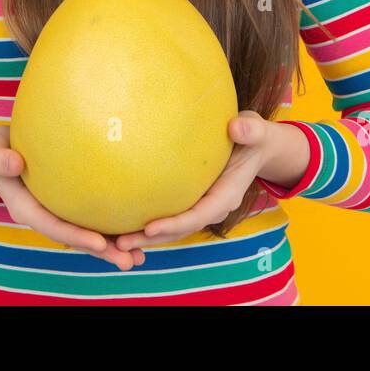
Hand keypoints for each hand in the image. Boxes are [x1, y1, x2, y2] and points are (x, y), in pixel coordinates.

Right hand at [0, 126, 146, 270]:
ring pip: (86, 233)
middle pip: (75, 238)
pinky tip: (135, 230)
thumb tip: (14, 163)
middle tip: (129, 260)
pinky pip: (91, 217)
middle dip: (102, 251)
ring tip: (139, 256)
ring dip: (112, 246)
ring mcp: (57, 212)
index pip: (54, 226)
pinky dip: (111, 226)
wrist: (1, 150)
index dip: (76, 236)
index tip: (100, 242)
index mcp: (26, 209)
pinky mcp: (68, 204)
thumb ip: (0, 158)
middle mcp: (45, 216)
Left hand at [113, 110, 277, 251]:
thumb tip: (237, 127)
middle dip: (151, 239)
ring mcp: (202, 207)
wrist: (255, 147)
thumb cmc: (253, 136)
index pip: (199, 215)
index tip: (149, 228)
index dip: (175, 224)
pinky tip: (121, 223)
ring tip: (113, 242)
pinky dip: (148, 225)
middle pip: (180, 230)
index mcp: (226, 195)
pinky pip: (169, 216)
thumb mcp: (255, 130)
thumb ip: (250, 129)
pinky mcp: (192, 202)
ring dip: (144, 238)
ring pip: (171, 228)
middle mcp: (213, 207)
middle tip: (119, 244)